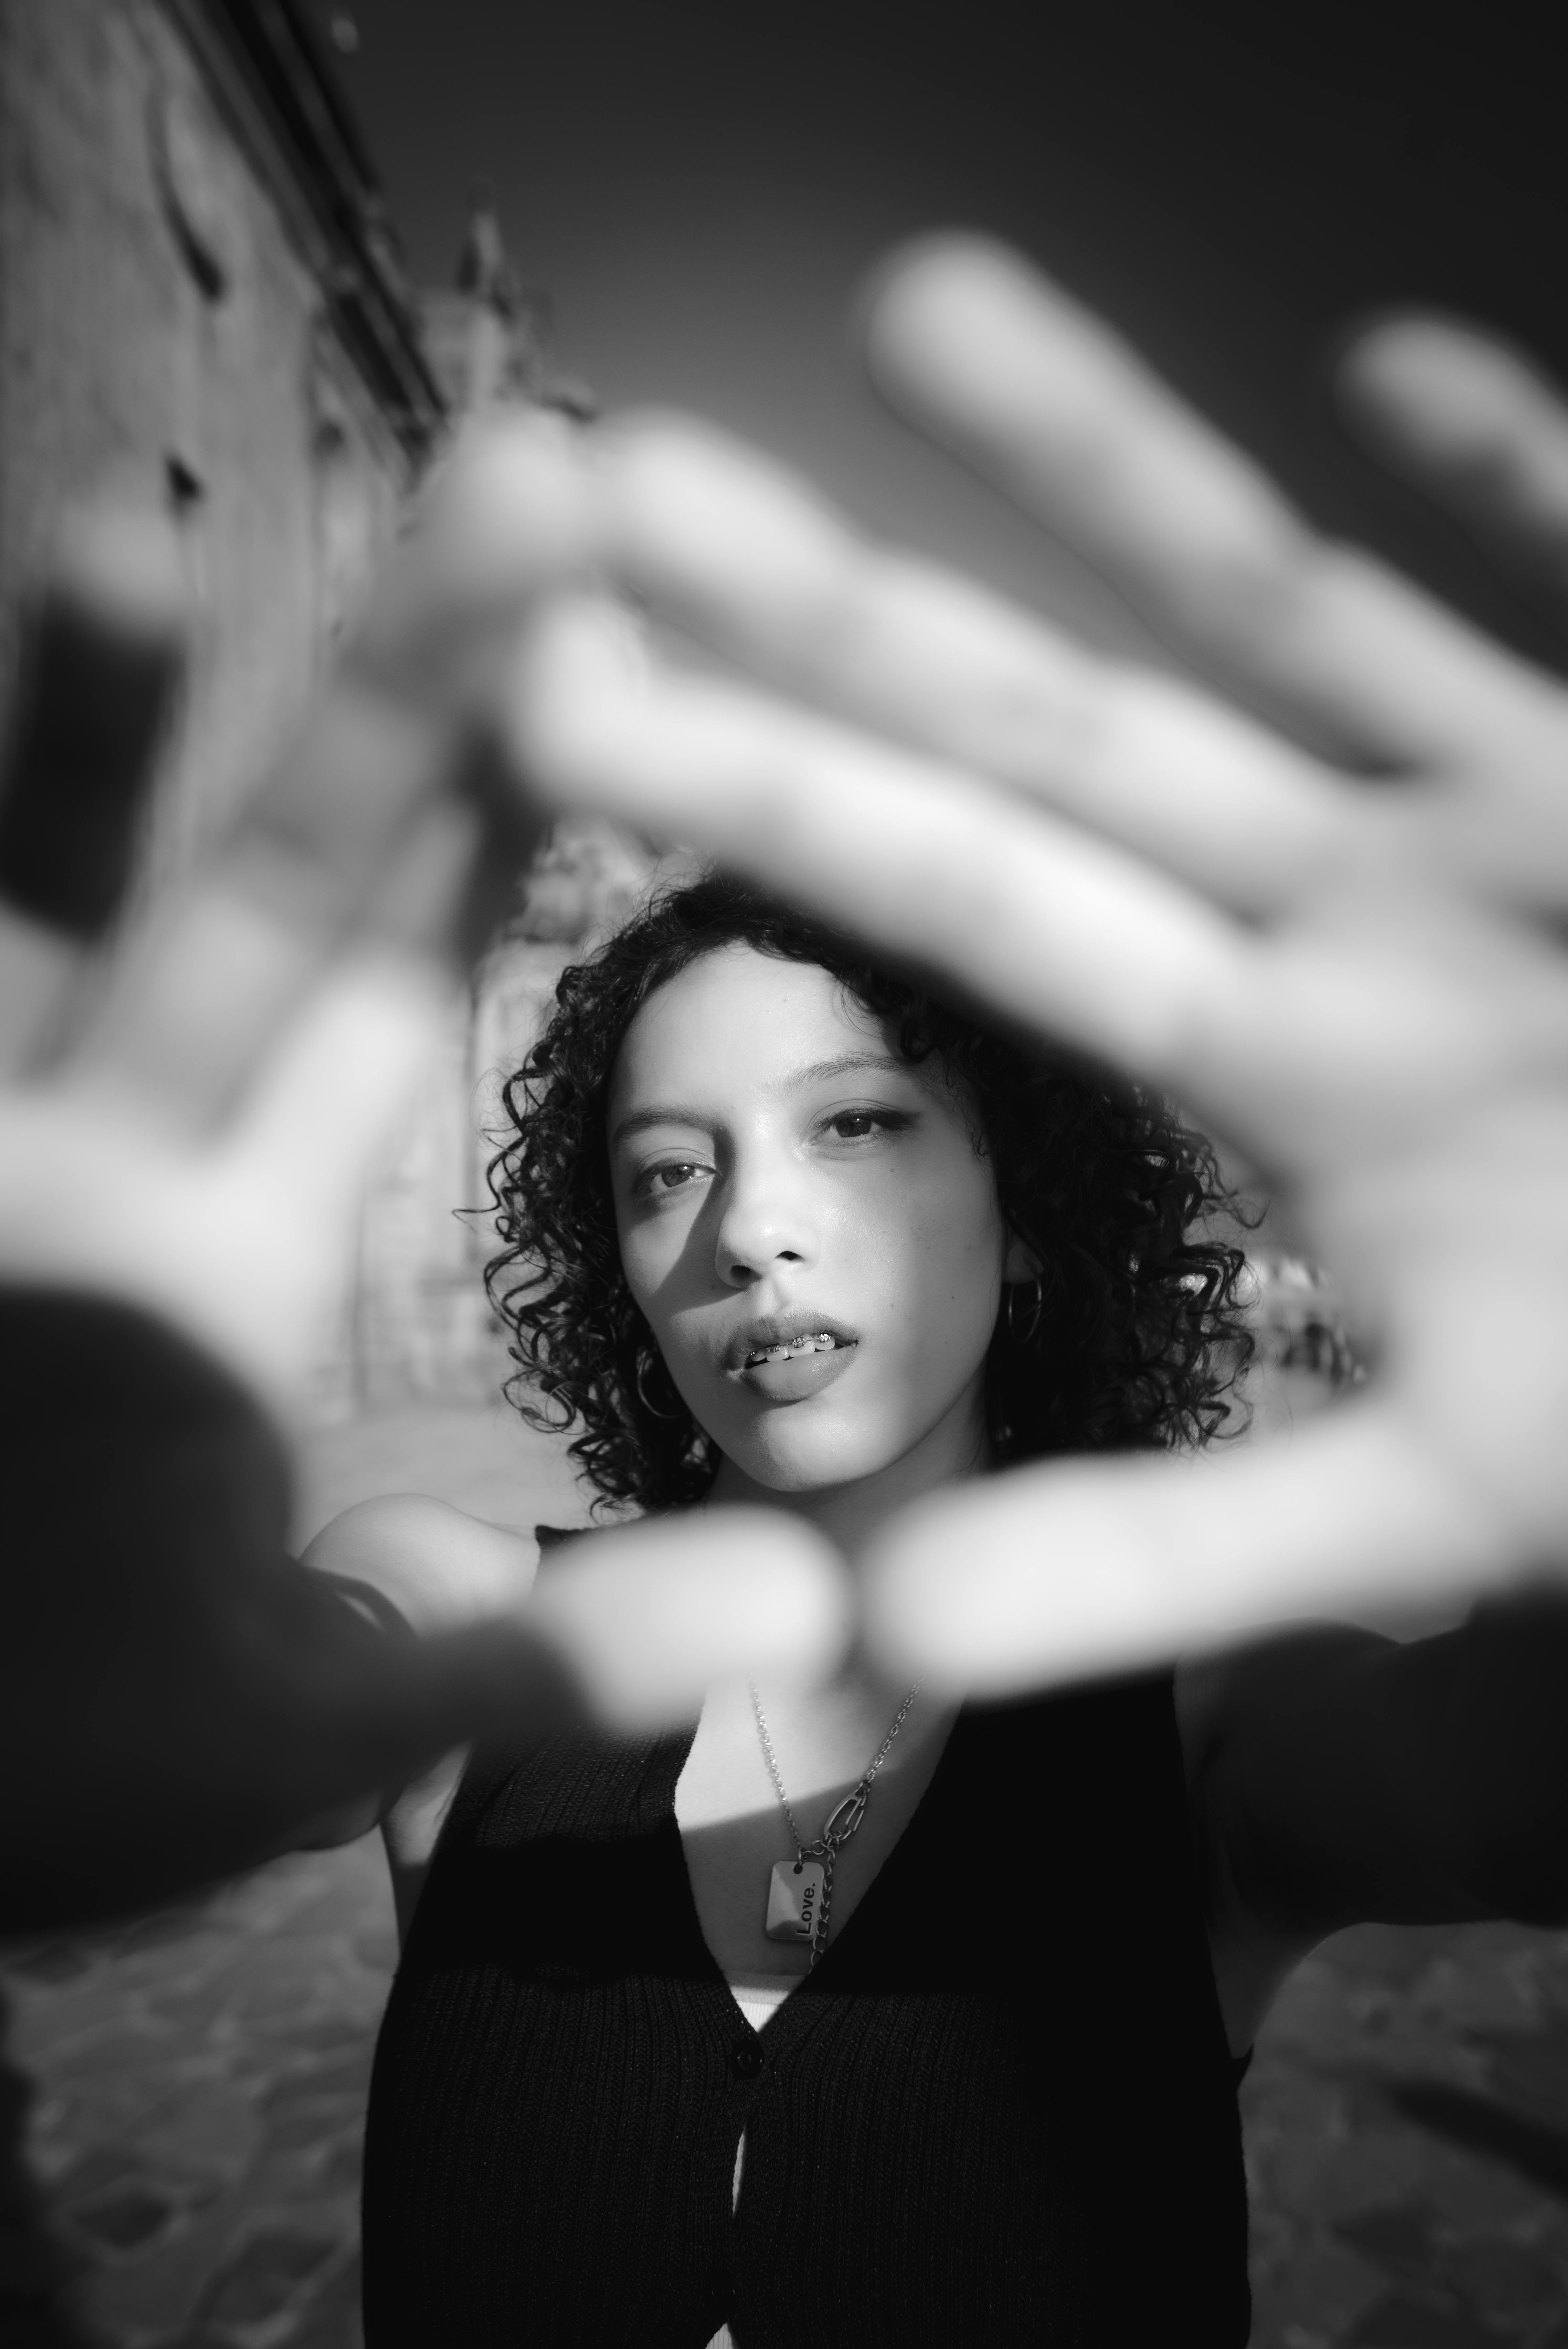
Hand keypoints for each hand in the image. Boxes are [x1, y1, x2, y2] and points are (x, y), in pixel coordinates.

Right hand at [0, 464, 839, 1926]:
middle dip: (381, 702)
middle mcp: (104, 1151)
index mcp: (229, 1233)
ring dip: (84, 725)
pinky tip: (22, 608)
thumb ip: (536, 1661)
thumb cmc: (61, 1761)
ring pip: (46, 908)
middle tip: (533, 480)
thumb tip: (800, 1618)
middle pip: (265, 887)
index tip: (623, 650)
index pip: (388, 975)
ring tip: (141, 524)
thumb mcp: (316, 1719)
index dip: (493, 815)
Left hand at [506, 239, 1567, 1690]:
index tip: (549, 705)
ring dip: (1111, 470)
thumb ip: (1159, 1560)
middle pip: (1058, 730)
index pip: (972, 903)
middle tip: (615, 479)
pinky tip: (1392, 365)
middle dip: (850, 614)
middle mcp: (1351, 908)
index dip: (769, 807)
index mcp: (1277, 1059)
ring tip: (906, 312)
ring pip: (1287, 607)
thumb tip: (877, 1642)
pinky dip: (1526, 478)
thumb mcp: (1418, 1506)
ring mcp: (1513, 812)